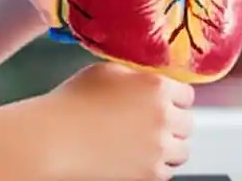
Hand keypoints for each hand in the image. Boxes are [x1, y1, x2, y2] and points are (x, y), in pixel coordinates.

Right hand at [40, 63, 194, 180]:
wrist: (53, 140)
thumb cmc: (72, 103)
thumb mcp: (107, 71)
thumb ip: (137, 74)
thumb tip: (150, 77)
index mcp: (156, 87)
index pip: (187, 94)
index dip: (173, 97)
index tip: (164, 101)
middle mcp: (163, 117)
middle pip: (187, 123)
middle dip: (172, 122)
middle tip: (151, 123)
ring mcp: (158, 148)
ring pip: (182, 150)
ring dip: (169, 145)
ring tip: (146, 142)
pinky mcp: (149, 174)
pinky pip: (167, 171)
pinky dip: (156, 165)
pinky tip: (138, 157)